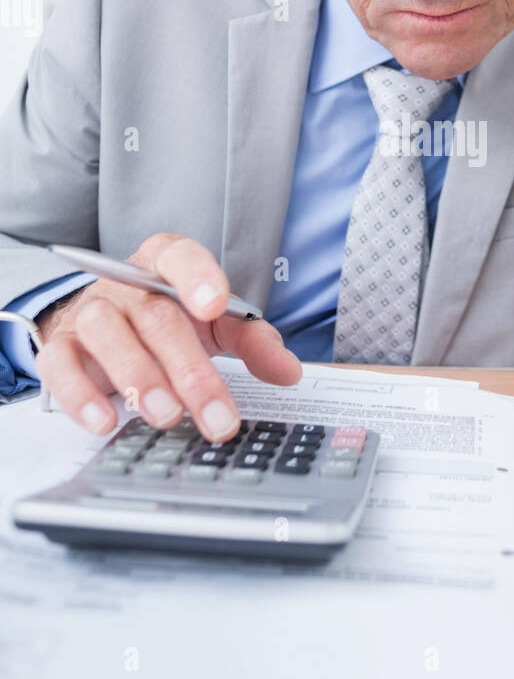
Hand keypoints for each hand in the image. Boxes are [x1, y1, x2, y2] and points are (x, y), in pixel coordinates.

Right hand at [34, 233, 300, 439]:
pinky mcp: (60, 347)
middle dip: (190, 370)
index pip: (181, 257)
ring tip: (166, 416)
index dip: (198, 277)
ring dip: (138, 378)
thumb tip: (288, 371)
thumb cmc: (169, 322)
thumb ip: (252, 341)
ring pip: (106, 334)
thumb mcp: (215, 325)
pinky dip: (80, 395)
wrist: (102, 327)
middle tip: (217, 417)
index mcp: (166, 265)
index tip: (215, 305)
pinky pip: (60, 366)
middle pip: (155, 315)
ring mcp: (88, 312)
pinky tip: (105, 421)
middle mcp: (125, 284)